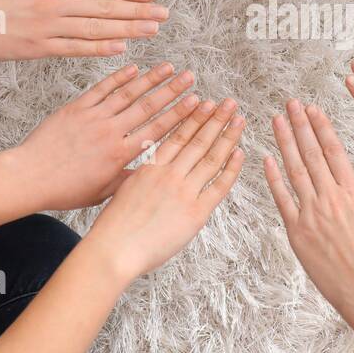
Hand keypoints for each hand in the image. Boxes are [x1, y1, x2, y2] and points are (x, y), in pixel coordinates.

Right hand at [0, 0, 166, 59]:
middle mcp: (53, 2)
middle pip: (104, 6)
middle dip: (137, 10)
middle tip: (164, 13)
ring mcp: (46, 26)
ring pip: (96, 27)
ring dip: (127, 29)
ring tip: (151, 29)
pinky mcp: (36, 48)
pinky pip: (74, 48)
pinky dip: (99, 48)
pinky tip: (120, 47)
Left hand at [7, 62, 199, 209]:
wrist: (29, 177)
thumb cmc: (64, 190)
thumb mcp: (101, 192)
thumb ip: (127, 179)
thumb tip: (150, 173)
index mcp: (120, 154)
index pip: (158, 130)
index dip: (180, 115)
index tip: (197, 103)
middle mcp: (110, 132)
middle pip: (148, 106)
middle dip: (172, 90)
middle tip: (190, 77)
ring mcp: (93, 117)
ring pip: (128, 93)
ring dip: (150, 79)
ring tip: (169, 67)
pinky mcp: (76, 109)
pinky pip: (101, 89)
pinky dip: (118, 77)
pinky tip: (133, 68)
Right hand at [87, 97, 244, 280]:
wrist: (114, 249)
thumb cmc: (114, 226)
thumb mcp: (123, 189)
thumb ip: (141, 177)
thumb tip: (148, 171)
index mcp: (151, 167)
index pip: (178, 136)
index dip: (194, 118)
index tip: (205, 104)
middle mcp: (170, 175)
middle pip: (198, 140)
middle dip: (216, 119)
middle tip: (229, 103)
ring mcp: (184, 192)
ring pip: (211, 158)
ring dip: (228, 137)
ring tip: (239, 119)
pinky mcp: (196, 213)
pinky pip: (219, 185)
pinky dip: (231, 168)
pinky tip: (239, 152)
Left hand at [263, 99, 353, 333]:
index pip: (334, 150)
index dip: (321, 126)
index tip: (312, 108)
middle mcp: (332, 199)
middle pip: (312, 154)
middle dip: (299, 125)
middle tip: (290, 104)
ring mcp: (312, 216)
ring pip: (295, 171)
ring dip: (284, 143)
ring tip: (276, 121)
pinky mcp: (298, 234)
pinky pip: (282, 200)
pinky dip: (273, 178)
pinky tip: (266, 159)